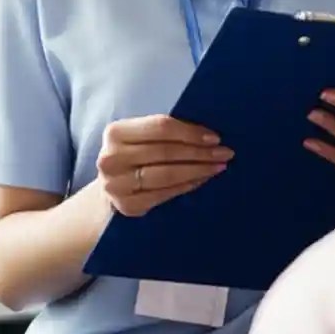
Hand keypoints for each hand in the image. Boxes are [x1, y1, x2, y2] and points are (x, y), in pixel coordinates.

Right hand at [96, 115, 232, 216]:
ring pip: (167, 174)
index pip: (160, 127)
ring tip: (219, 166)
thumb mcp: (138, 137)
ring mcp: (117, 184)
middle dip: (200, 152)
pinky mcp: (127, 206)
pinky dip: (187, 185)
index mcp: (115, 132)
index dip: (190, 132)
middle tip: (225, 153)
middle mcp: (111, 158)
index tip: (215, 137)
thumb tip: (207, 135)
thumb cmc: (132, 156)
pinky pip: (165, 193)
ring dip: (198, 169)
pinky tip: (202, 180)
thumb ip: (162, 132)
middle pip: (165, 151)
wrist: (109, 188)